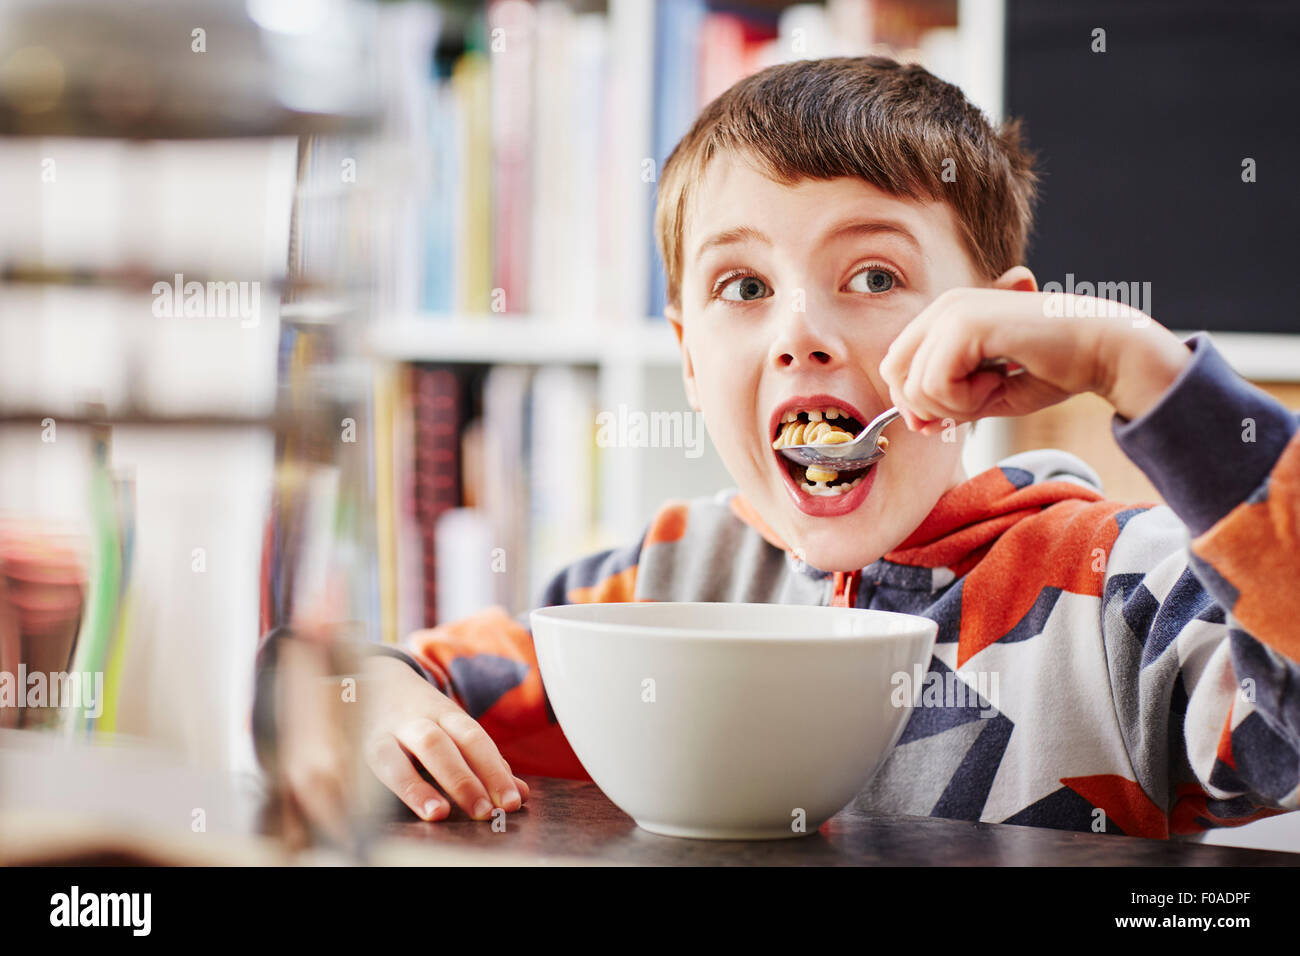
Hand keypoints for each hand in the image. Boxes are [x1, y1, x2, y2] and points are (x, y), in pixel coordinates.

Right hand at [358, 654, 529, 821]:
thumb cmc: (420, 716)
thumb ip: (484, 762)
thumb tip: (521, 794)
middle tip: (486, 812)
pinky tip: (389, 813)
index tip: (512, 801)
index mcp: (445, 713)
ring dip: (418, 787)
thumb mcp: (453, 728)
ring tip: (439, 814)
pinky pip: (367, 767)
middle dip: (464, 780)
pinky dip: (378, 790)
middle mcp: (415, 719)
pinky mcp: (357, 746)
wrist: (369, 677)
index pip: (474, 739)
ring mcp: (384, 731)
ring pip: (396, 756)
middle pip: (440, 745)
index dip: (494, 770)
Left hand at [877, 288, 1191, 431]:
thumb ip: (947, 403)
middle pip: (896, 376)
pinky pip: (937, 384)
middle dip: (932, 407)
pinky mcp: (965, 324)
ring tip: (998, 385)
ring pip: (916, 386)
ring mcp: (952, 311)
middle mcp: (943, 307)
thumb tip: (915, 423)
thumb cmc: (1054, 369)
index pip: (896, 367)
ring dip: (958, 405)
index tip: (952, 418)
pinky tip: (1002, 380)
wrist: (1105, 349)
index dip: (913, 402)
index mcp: (945, 316)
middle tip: (979, 402)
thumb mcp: (988, 392)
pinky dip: (968, 400)